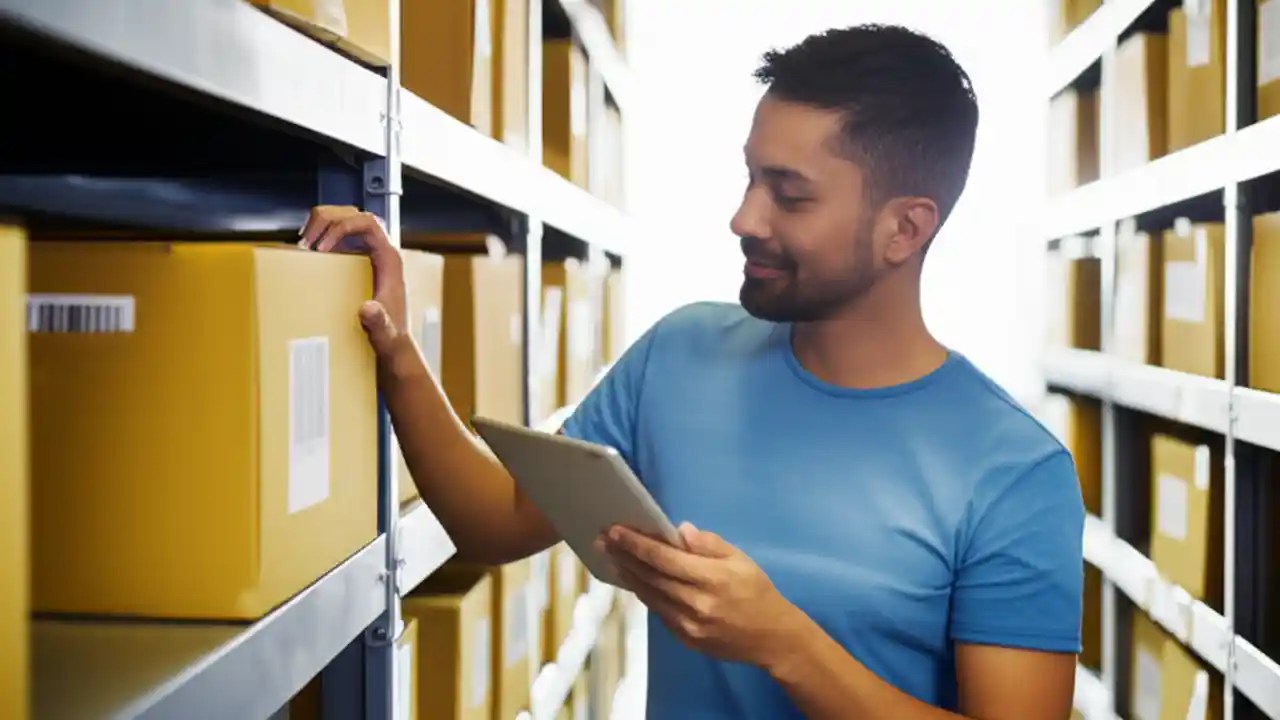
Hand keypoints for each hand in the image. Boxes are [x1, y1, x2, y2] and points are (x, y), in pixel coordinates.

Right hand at [300, 205, 405, 356]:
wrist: (392, 344)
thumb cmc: (390, 337)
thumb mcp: (384, 333)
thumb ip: (378, 323)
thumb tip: (367, 308)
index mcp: (389, 260)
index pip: (369, 223)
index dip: (343, 226)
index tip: (322, 246)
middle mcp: (380, 251)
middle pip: (354, 214)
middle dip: (327, 219)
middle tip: (306, 241)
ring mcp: (369, 254)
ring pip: (346, 219)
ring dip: (322, 223)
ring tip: (304, 244)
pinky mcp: (358, 262)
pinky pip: (340, 236)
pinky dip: (321, 235)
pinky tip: (307, 251)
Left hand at [602, 523, 805, 666]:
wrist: (772, 638)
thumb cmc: (757, 591)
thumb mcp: (740, 559)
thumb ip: (708, 544)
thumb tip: (678, 531)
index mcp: (712, 579)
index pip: (664, 558)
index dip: (637, 544)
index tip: (616, 530)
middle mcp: (696, 603)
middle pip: (651, 576)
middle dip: (624, 556)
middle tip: (603, 540)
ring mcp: (688, 625)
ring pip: (650, 595)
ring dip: (628, 575)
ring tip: (611, 557)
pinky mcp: (685, 638)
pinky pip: (658, 611)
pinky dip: (644, 593)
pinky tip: (634, 580)